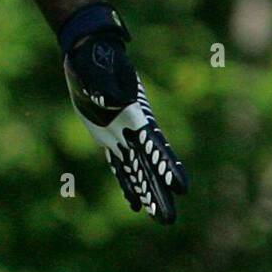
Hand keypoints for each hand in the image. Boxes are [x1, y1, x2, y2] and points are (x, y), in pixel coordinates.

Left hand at [65, 32, 189, 223]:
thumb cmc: (96, 57)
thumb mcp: (99, 68)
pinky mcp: (106, 135)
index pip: (154, 144)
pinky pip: (119, 163)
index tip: (181, 188)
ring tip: (158, 218)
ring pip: (136, 168)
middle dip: (158, 191)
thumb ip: (106, 83)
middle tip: (168, 220)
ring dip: (146, 192)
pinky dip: (127, 183)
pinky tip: (134, 202)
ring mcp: (120, 133)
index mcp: (134, 114)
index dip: (166, 165)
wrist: (90, 52)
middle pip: (148, 165)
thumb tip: (112, 101)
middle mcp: (131, 128)